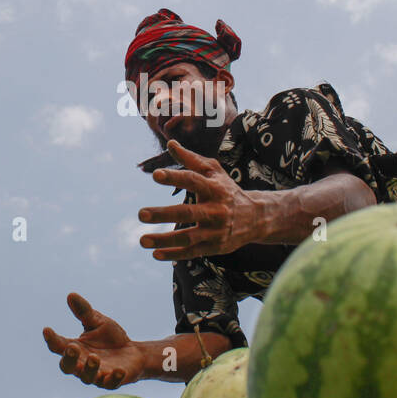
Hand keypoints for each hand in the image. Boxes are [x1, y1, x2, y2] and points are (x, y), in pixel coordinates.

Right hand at [42, 293, 144, 388]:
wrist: (134, 353)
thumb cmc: (111, 338)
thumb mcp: (98, 321)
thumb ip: (84, 312)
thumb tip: (71, 295)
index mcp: (75, 349)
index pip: (58, 346)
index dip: (51, 339)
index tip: (47, 329)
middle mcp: (82, 365)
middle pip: (67, 367)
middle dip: (69, 358)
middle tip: (72, 347)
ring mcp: (96, 375)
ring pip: (87, 378)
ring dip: (90, 368)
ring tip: (95, 357)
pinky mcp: (112, 381)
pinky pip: (110, 384)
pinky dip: (113, 378)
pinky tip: (119, 370)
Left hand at [137, 139, 262, 259]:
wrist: (255, 218)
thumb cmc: (227, 190)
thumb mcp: (214, 172)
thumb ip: (191, 159)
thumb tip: (170, 143)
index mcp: (214, 188)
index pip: (193, 181)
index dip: (175, 177)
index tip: (156, 175)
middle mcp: (216, 210)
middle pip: (188, 212)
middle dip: (163, 214)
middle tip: (141, 213)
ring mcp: (215, 231)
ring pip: (188, 237)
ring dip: (164, 240)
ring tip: (142, 239)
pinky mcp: (214, 247)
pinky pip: (192, 252)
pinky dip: (174, 254)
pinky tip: (155, 254)